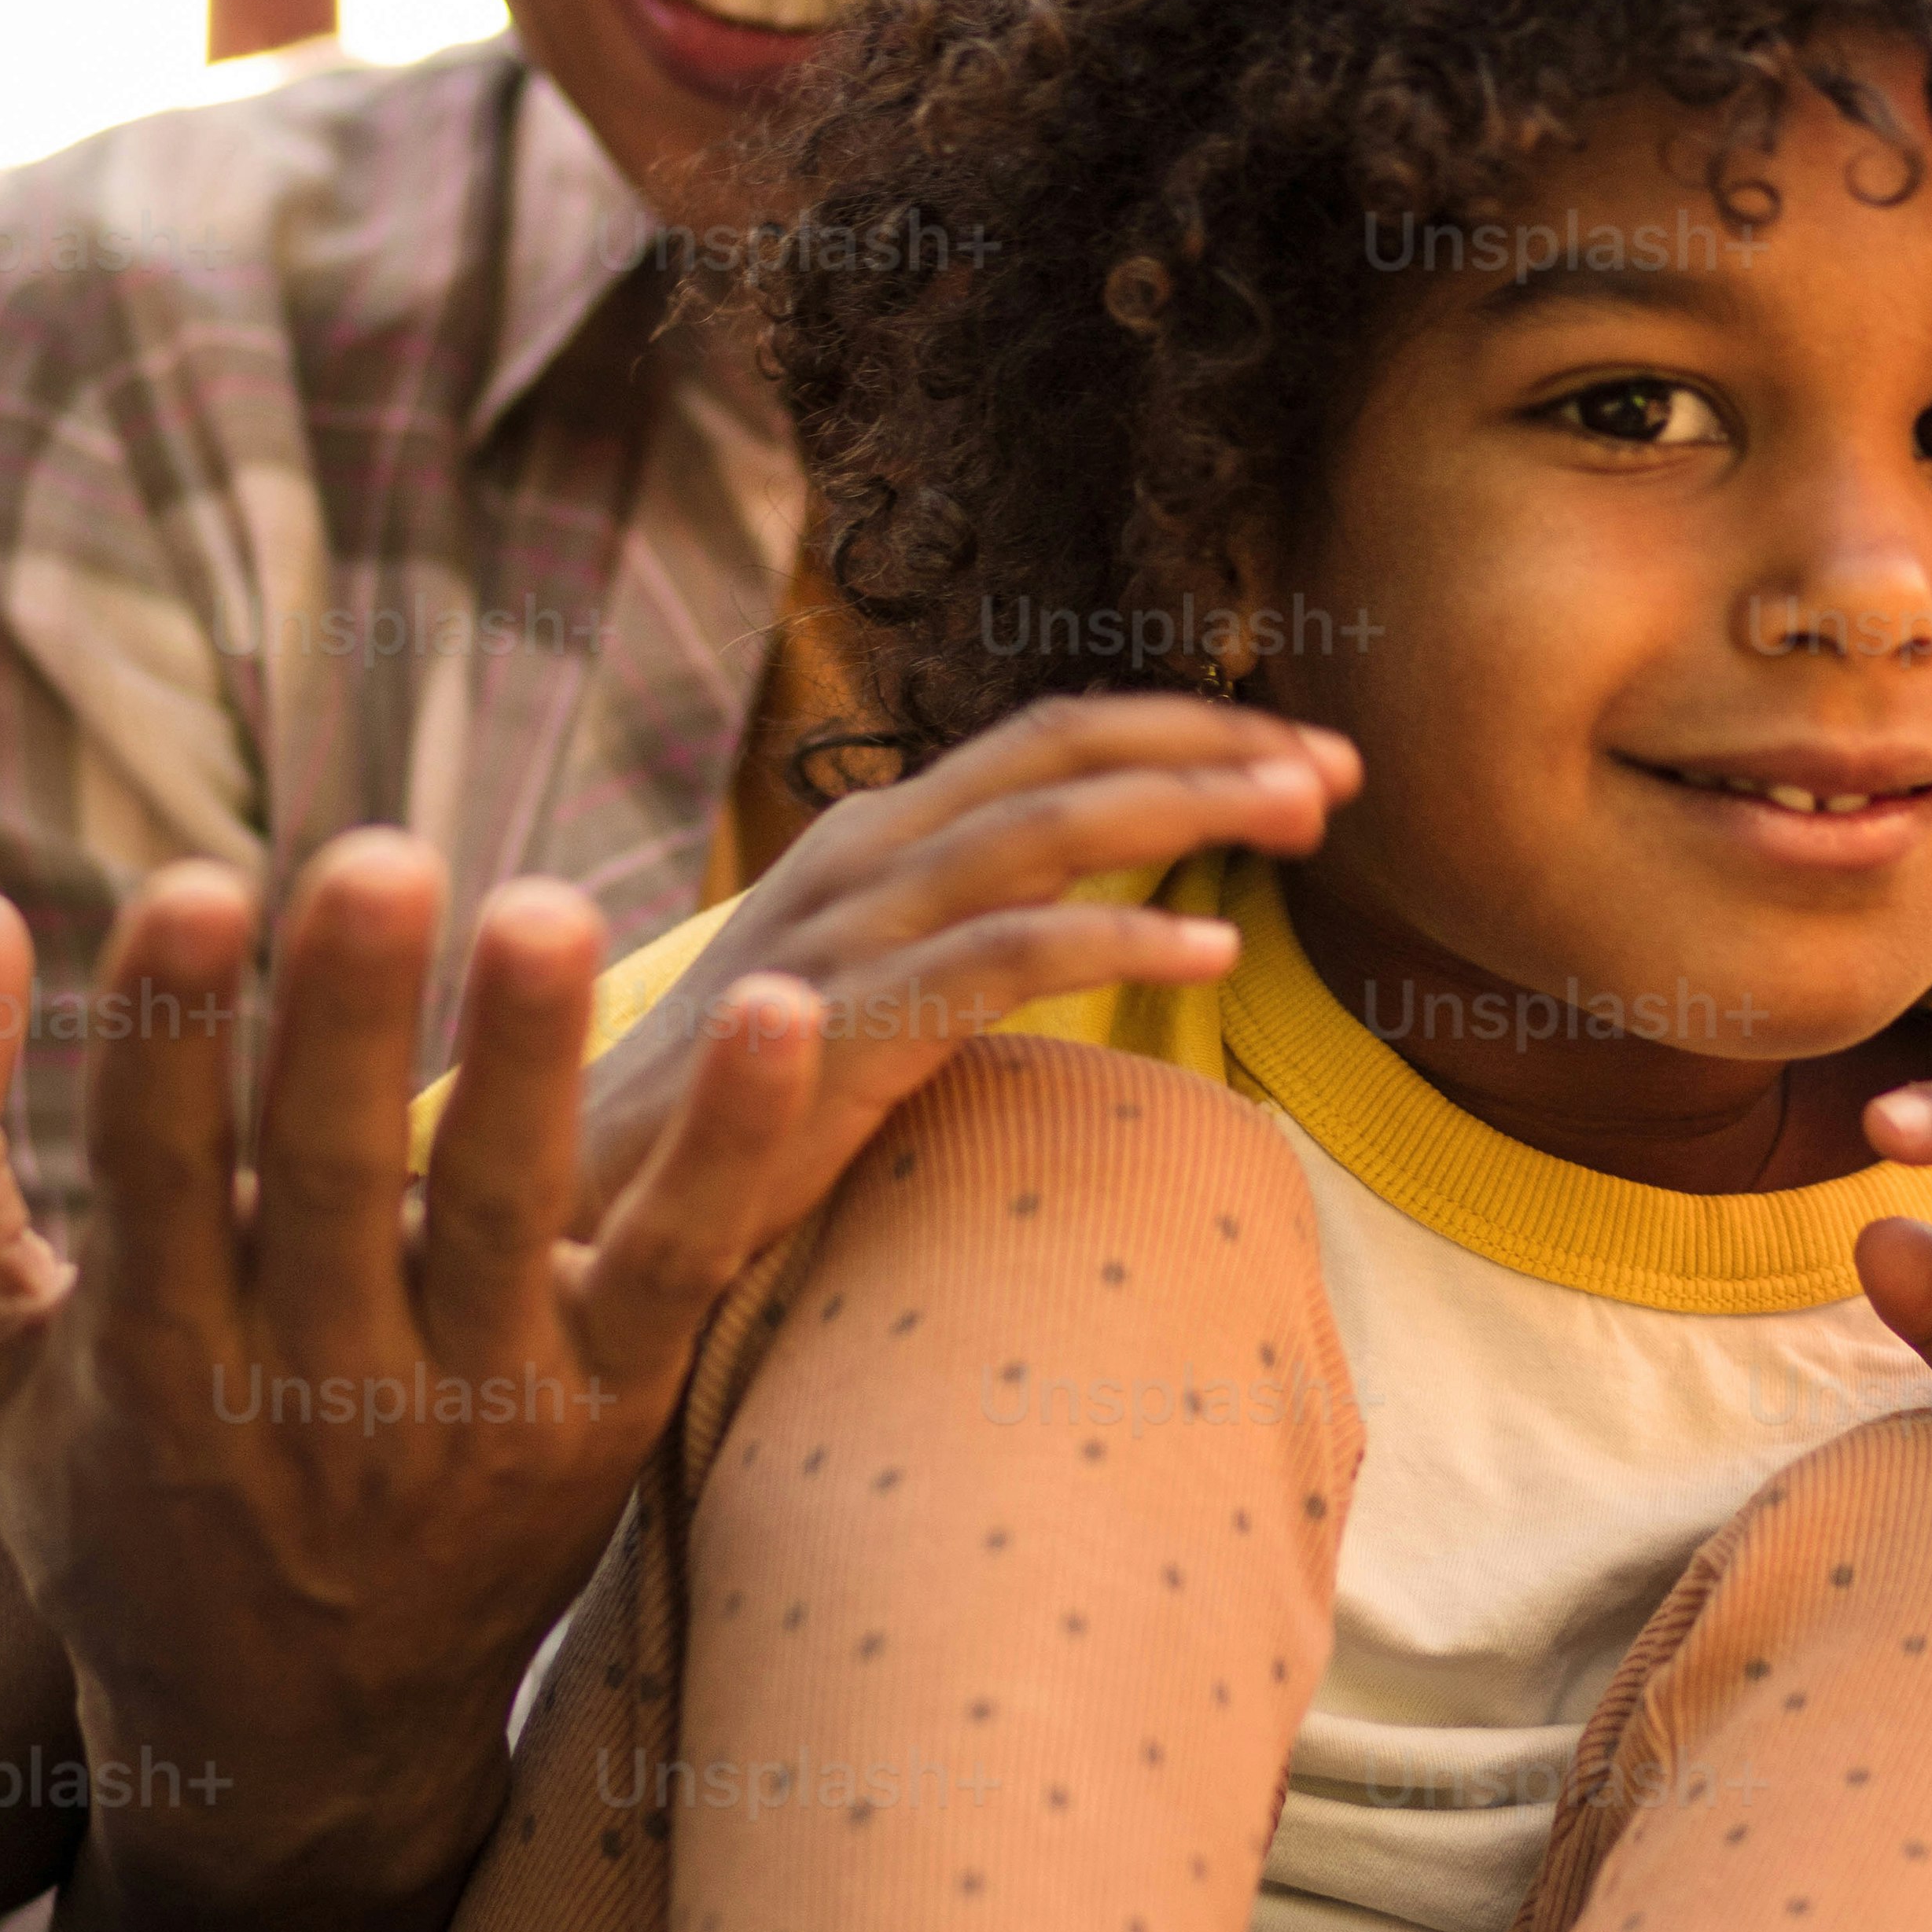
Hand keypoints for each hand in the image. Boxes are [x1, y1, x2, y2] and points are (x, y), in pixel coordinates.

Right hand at [0, 834, 835, 1894]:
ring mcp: (471, 1410)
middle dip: (349, 1023)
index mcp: (148, 1358)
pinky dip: (730, 1150)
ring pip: (503, 1218)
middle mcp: (310, 1393)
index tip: (190, 885)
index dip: (164, 1037)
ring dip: (526, 1062)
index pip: (154, 1176)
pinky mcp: (605, 1415)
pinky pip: (677, 1269)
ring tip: (545, 911)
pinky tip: (788, 1014)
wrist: (284, 1738)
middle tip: (374, 861)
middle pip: (331, 1185)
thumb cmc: (110, 1492)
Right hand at [573, 693, 1357, 1229]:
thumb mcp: (856, 982)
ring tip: (1307, 813)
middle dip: (1211, 742)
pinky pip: (1006, 955)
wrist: (590, 1202)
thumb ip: (953, 930)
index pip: (1050, 741)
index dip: (1184, 729)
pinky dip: (1118, 934)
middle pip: (1062, 752)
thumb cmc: (739, 1104)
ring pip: (1047, 829)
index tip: (1301, 751)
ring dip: (1190, 807)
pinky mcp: (850, 1021)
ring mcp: (852, 930)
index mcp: (875, 835)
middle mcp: (865, 854)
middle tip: (1340, 765)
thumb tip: (1068, 909)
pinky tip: (1215, 942)